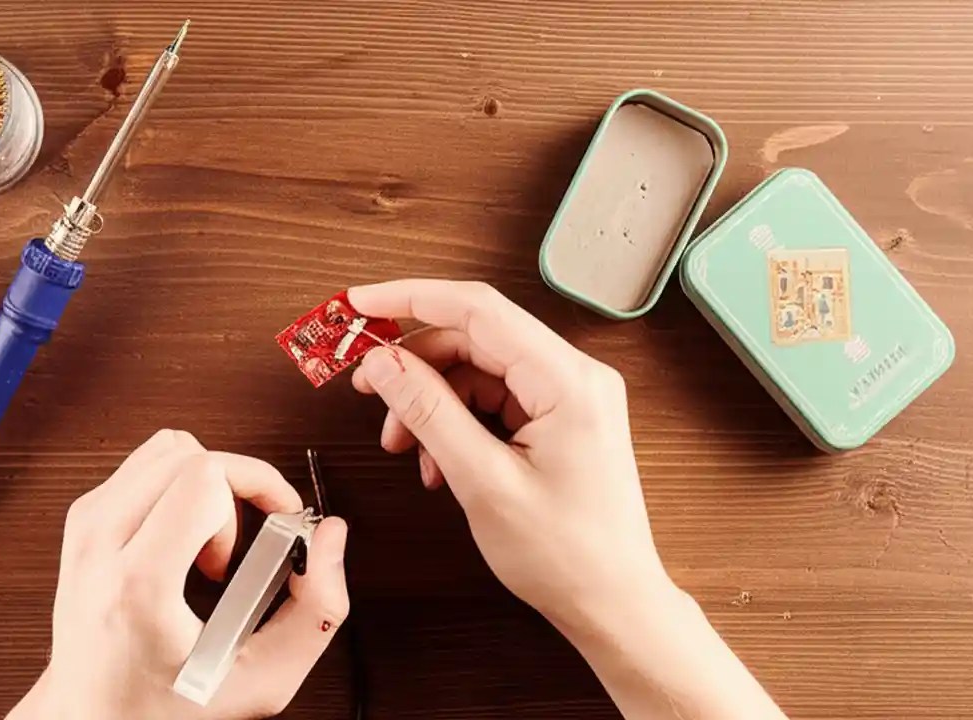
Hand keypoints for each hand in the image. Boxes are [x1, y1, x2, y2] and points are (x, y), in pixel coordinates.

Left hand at [7, 430, 348, 719]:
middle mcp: (101, 545)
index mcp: (138, 586)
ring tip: (212, 545)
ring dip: (210, 485)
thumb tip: (330, 534)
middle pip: (191, 455)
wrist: (89, 714)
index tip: (280, 519)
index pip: (203, 477)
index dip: (260, 482)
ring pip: (170, 448)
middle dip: (240, 488)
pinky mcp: (82, 515)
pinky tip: (187, 535)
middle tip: (246, 546)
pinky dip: (182, 486)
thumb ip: (316, 610)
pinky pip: (148, 463)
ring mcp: (85, 525)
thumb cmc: (167, 704)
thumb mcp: (262, 680)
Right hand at [348, 280, 786, 719]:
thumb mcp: (483, 482)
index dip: (411, 299)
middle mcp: (574, 376)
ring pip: (478, 371)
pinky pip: (493, 400)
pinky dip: (455, 422)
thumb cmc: (567, 556)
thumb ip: (430, 412)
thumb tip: (384, 363)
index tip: (358, 302)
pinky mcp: (558, 420)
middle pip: (474, 338)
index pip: (478, 310)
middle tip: (365, 388)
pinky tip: (434, 462)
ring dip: (431, 401)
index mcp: (568, 381)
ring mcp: (568, 397)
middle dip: (414, 363)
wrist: (613, 605)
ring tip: (402, 445)